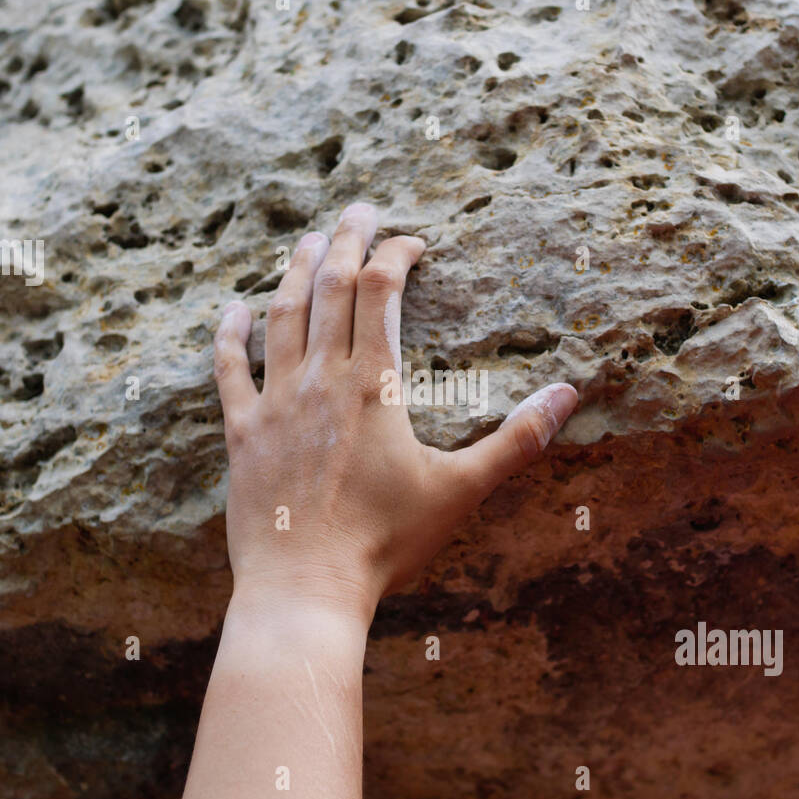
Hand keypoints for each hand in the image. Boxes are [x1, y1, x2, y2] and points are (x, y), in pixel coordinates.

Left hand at [212, 202, 578, 624]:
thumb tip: (568, 395)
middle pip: (330, 286)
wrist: (305, 590)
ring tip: (308, 239)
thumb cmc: (385, 544)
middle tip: (359, 208)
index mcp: (372, 385)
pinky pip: (229, 370)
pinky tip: (233, 310)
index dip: (397, 253)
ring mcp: (274, 404)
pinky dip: (229, 334)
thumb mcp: (461, 491)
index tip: (414, 242)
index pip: (382, 290)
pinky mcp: (242, 434)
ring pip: (280, 315)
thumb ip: (516, 440)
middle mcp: (319, 380)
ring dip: (295, 270)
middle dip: (346, 239)